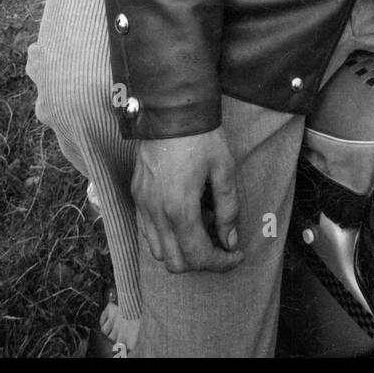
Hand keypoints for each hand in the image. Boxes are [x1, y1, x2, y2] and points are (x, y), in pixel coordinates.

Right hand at [131, 126, 243, 273]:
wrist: (170, 110)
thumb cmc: (201, 137)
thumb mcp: (224, 169)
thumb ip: (228, 209)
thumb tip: (230, 240)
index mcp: (180, 208)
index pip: (199, 257)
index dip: (221, 263)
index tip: (236, 254)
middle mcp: (156, 212)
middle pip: (176, 263)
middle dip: (202, 261)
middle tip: (220, 245)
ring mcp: (143, 204)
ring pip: (158, 252)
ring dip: (181, 251)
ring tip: (201, 232)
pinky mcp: (137, 195)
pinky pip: (147, 232)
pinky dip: (165, 237)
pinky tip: (182, 220)